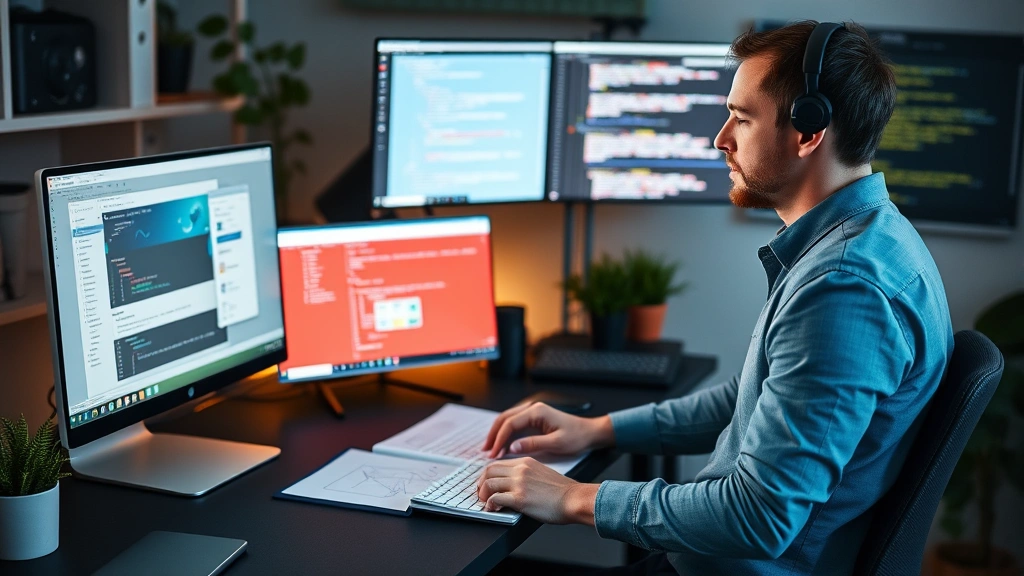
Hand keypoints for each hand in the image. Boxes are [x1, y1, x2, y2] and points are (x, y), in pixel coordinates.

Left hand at [476, 457, 597, 524]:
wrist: (574, 499)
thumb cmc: (562, 491)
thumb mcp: (542, 473)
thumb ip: (527, 474)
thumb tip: (512, 483)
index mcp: (525, 462)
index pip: (497, 464)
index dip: (487, 475)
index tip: (486, 484)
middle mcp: (520, 470)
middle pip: (489, 471)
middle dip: (481, 483)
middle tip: (481, 494)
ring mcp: (519, 483)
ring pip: (489, 484)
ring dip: (483, 495)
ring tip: (486, 503)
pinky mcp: (519, 498)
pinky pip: (495, 499)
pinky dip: (490, 505)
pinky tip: (493, 509)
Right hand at [482, 402, 613, 458]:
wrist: (590, 432)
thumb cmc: (577, 437)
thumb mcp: (556, 443)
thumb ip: (533, 444)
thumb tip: (512, 447)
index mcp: (537, 412)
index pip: (511, 423)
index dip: (500, 438)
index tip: (493, 452)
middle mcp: (533, 408)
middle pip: (505, 419)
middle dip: (493, 435)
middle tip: (486, 451)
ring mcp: (533, 412)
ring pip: (508, 420)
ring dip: (498, 434)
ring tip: (490, 450)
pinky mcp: (535, 419)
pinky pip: (515, 424)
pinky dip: (506, 434)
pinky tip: (503, 446)